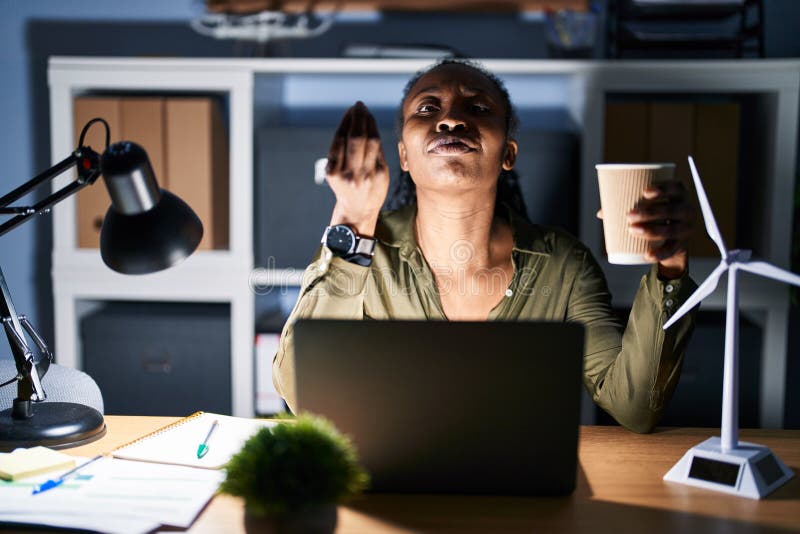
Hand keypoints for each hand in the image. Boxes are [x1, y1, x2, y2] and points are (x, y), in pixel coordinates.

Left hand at [326, 101, 389, 235]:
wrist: (356, 210)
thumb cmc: (373, 189)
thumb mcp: (382, 174)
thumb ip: (376, 152)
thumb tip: (369, 123)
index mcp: (375, 174)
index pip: (372, 141)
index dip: (369, 123)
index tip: (368, 111)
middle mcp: (358, 175)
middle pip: (358, 139)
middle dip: (358, 118)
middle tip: (360, 106)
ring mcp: (342, 175)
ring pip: (345, 142)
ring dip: (348, 122)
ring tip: (353, 111)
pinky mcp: (331, 174)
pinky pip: (335, 149)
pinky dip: (340, 134)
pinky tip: (344, 124)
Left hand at [596, 181, 694, 277]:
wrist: (672, 239)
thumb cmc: (656, 216)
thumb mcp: (648, 208)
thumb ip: (627, 207)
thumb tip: (602, 213)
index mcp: (679, 195)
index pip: (676, 188)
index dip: (663, 188)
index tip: (645, 192)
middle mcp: (687, 210)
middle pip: (671, 210)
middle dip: (650, 212)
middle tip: (629, 215)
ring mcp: (686, 228)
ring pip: (672, 229)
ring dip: (652, 230)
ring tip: (632, 230)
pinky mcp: (682, 244)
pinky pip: (672, 249)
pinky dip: (660, 253)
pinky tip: (648, 255)